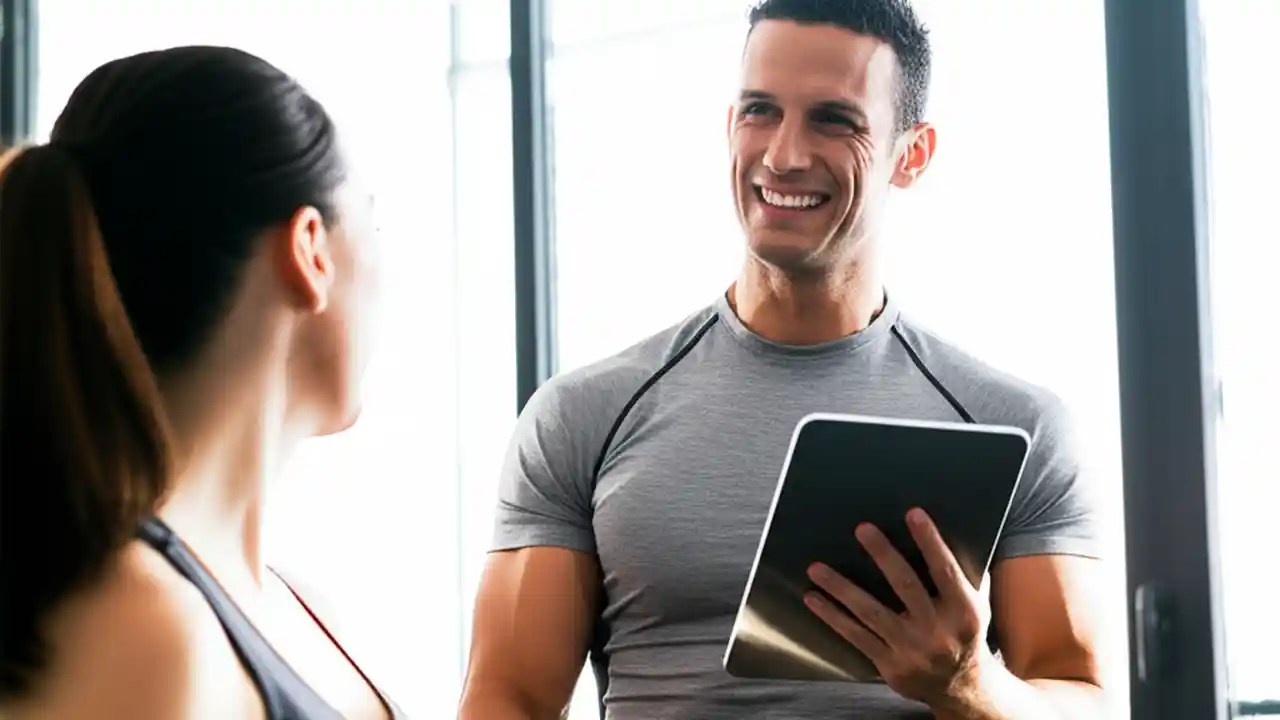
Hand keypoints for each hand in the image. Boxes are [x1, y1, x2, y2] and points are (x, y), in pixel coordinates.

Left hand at [804, 508, 992, 708]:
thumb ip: (963, 573)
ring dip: (841, 588)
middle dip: (883, 555)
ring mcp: (911, 650)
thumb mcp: (976, 604)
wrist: (961, 687)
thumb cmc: (964, 633)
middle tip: (862, 529)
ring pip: (871, 613)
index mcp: (964, 611)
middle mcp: (938, 631)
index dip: (930, 542)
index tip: (913, 513)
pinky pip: (856, 635)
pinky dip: (833, 616)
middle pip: (906, 586)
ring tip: (816, 568)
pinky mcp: (890, 665)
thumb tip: (945, 529)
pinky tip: (814, 599)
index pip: (945, 571)